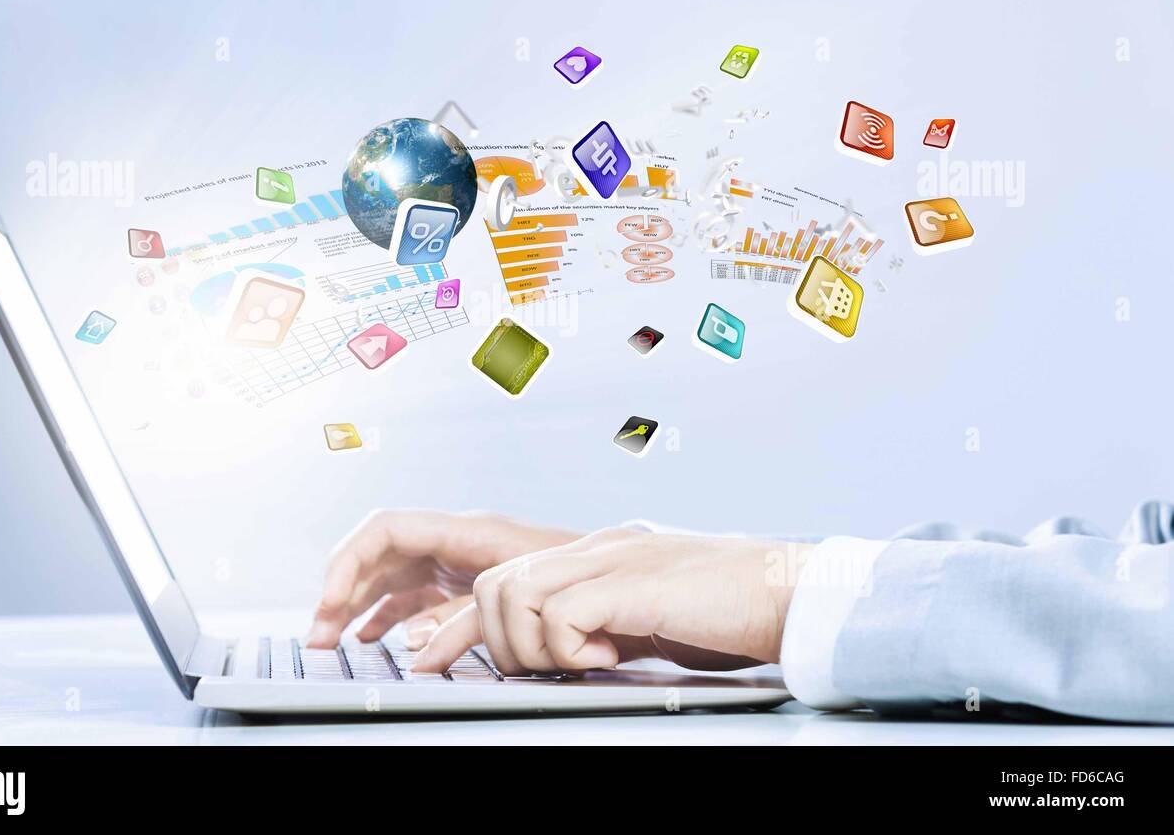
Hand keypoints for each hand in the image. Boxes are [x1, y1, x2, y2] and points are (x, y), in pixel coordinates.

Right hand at [305, 509, 579, 649]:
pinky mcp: (463, 584)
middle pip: (377, 555)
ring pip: (388, 577)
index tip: (332, 600)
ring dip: (356, 606)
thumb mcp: (521, 593)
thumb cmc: (580, 575)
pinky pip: (410, 595)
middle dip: (341, 591)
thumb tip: (413, 637)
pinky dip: (386, 616)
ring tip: (331, 642)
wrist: (619, 579)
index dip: (350, 560)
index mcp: (466, 531)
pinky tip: (372, 641)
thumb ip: (465, 615)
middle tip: (318, 636)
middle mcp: (454, 541)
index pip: (387, 528)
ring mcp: (456, 561)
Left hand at [411, 528, 810, 674]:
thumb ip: (599, 624)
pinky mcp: (632, 580)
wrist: (787, 594)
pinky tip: (609, 657)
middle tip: (549, 668)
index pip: (502, 579)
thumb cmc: (726, 612)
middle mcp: (592, 549)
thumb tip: (564, 655)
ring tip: (580, 662)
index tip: (429, 659)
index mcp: (592, 556)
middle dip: (498, 639)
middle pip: (492, 582)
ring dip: (532, 643)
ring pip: (512, 590)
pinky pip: (560, 610)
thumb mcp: (644, 619)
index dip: (458, 624)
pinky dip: (570, 646)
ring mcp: (610, 558)